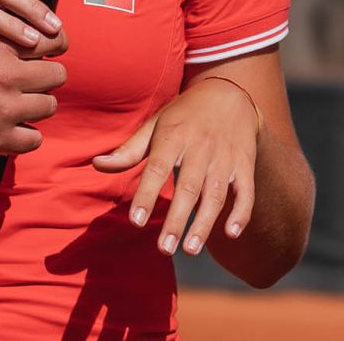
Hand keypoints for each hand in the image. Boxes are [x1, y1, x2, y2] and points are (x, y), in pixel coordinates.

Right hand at [0, 44, 65, 158]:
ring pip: (50, 106)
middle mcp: (8, 76)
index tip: (52, 49)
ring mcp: (7, 109)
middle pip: (58, 74)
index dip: (56, 44)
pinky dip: (26, 135)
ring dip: (38, 105)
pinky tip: (12, 130)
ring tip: (20, 106)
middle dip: (47, 77)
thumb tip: (5, 36)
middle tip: (33, 81)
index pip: (49, 39)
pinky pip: (34, 139)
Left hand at [92, 77, 259, 256]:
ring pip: (216, 194)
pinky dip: (241, 213)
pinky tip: (231, 234)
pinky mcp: (244, 164)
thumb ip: (129, 150)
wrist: (228, 93)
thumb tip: (97, 165)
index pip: (157, 168)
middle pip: (188, 187)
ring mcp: (225, 156)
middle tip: (164, 249)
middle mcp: (200, 147)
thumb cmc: (183, 115)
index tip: (136, 222)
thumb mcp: (155, 125)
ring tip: (190, 250)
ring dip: (204, 223)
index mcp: (173, 136)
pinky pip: (246, 191)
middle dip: (177, 220)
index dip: (146, 195)